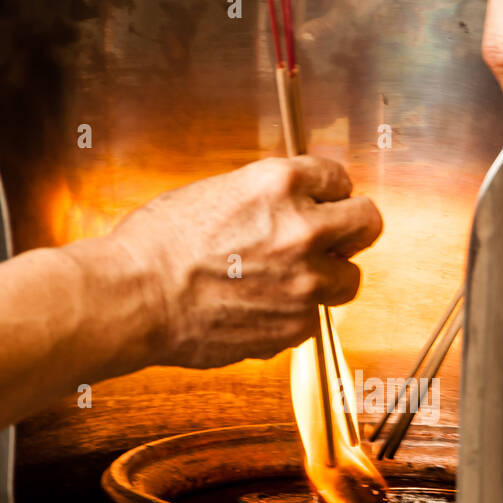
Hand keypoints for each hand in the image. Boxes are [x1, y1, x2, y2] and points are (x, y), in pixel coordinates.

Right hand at [103, 155, 381, 368]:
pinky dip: (293, 315)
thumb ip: (266, 199)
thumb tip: (293, 206)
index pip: (339, 178)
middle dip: (351, 229)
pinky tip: (258, 309)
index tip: (322, 204)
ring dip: (328, 278)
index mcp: (279, 183)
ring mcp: (305, 280)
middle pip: (367, 222)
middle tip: (333, 240)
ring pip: (350, 278)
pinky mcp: (297, 324)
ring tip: (291, 282)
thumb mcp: (217, 193)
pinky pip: (314, 317)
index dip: (329, 193)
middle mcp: (302, 228)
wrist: (136, 297)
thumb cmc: (158, 245)